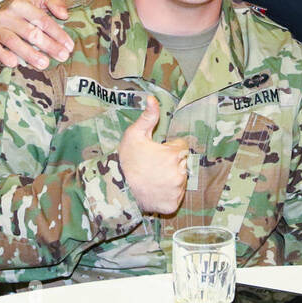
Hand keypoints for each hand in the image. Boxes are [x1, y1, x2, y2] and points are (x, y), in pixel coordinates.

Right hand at [0, 0, 73, 68]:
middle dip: (49, 46)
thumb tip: (64, 14)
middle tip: (62, 56)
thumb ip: (55, 2)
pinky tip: (14, 63)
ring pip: (14, 42)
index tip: (69, 45)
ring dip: (30, 54)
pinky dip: (3, 56)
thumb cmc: (27, 5)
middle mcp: (7, 14)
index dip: (57, 34)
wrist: (5, 9)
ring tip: (44, 64)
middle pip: (30, 33)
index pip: (42, 20)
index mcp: (21, 3)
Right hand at [117, 95, 187, 214]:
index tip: (157, 152)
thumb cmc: (128, 160)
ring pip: (181, 179)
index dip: (169, 148)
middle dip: (172, 162)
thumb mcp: (135, 135)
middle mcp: (180, 172)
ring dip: (172, 177)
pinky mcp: (173, 204)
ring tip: (154, 178)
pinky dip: (169, 193)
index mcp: (174, 154)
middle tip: (153, 166)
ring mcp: (177, 190)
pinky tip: (156, 189)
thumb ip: (148, 117)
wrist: (119, 189)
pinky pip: (176, 195)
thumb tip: (152, 98)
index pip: (182, 147)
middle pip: (182, 163)